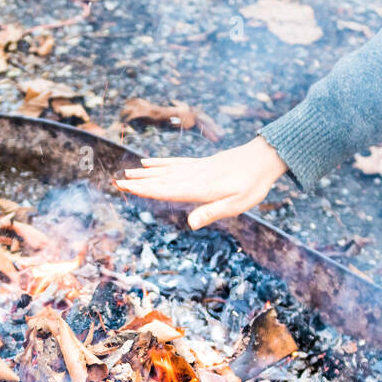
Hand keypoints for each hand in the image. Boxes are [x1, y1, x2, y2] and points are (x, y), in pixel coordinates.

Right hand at [114, 136, 288, 229]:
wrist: (264, 158)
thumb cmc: (253, 185)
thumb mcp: (237, 204)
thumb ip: (212, 212)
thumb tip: (190, 224)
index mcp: (200, 189)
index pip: (167, 190)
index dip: (146, 190)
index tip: (126, 187)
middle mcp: (193, 176)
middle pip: (161, 180)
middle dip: (139, 182)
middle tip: (116, 182)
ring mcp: (196, 168)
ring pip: (165, 170)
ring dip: (145, 173)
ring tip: (126, 173)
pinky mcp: (200, 164)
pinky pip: (175, 163)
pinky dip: (160, 163)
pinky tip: (149, 162)